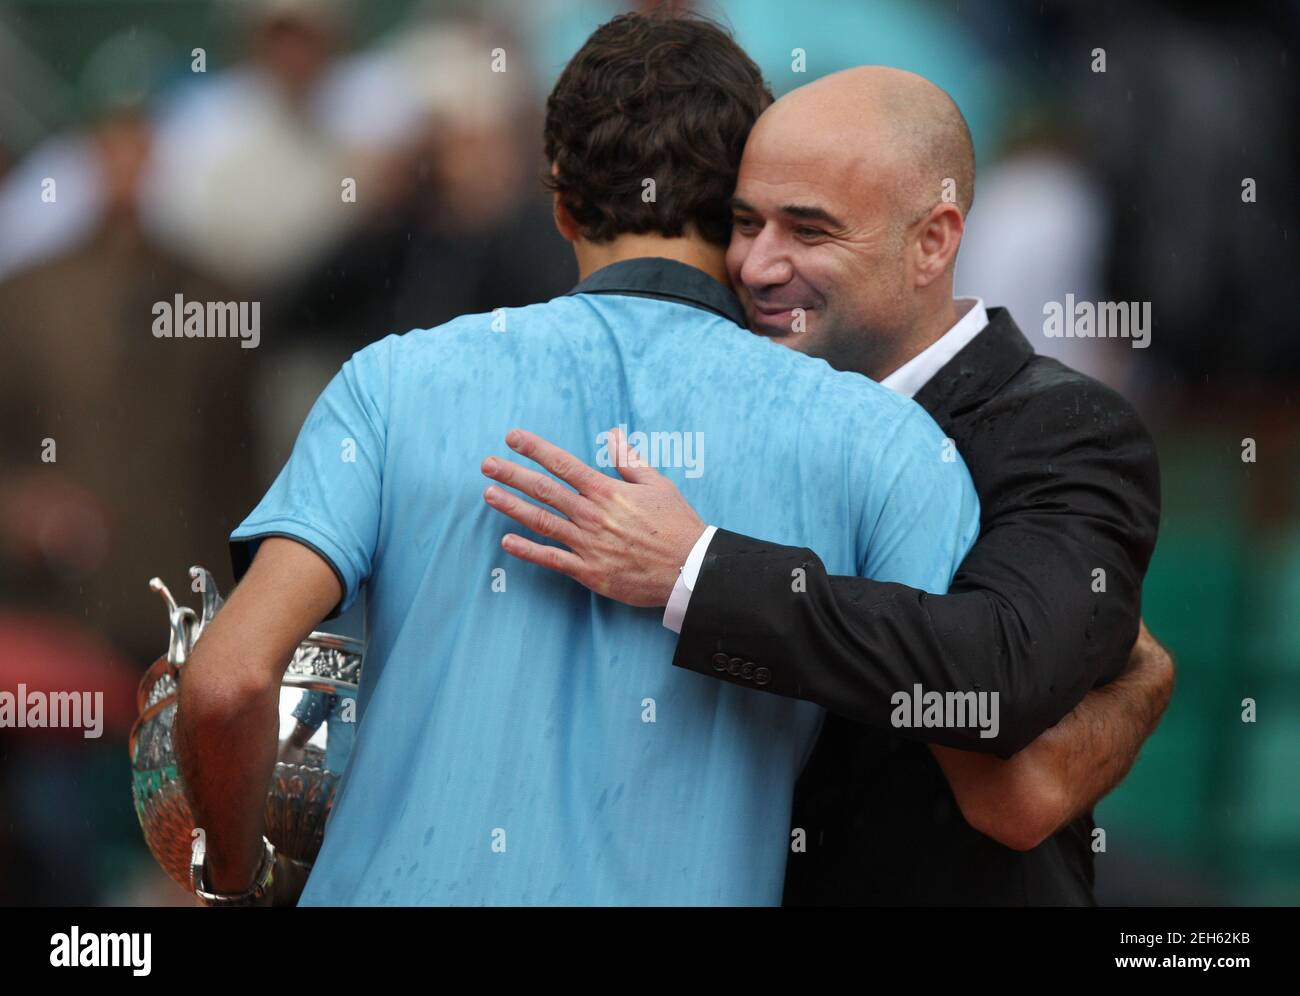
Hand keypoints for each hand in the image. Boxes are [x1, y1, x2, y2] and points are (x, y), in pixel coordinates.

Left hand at [481, 427, 705, 607]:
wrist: (690, 569)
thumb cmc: (676, 525)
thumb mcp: (658, 484)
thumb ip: (630, 460)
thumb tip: (613, 434)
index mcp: (608, 491)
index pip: (564, 464)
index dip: (536, 449)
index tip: (513, 437)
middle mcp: (593, 515)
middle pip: (545, 490)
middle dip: (513, 474)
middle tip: (487, 463)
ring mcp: (589, 544)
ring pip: (543, 521)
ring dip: (512, 506)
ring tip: (488, 493)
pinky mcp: (590, 571)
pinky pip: (552, 559)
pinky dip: (528, 551)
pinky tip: (507, 541)